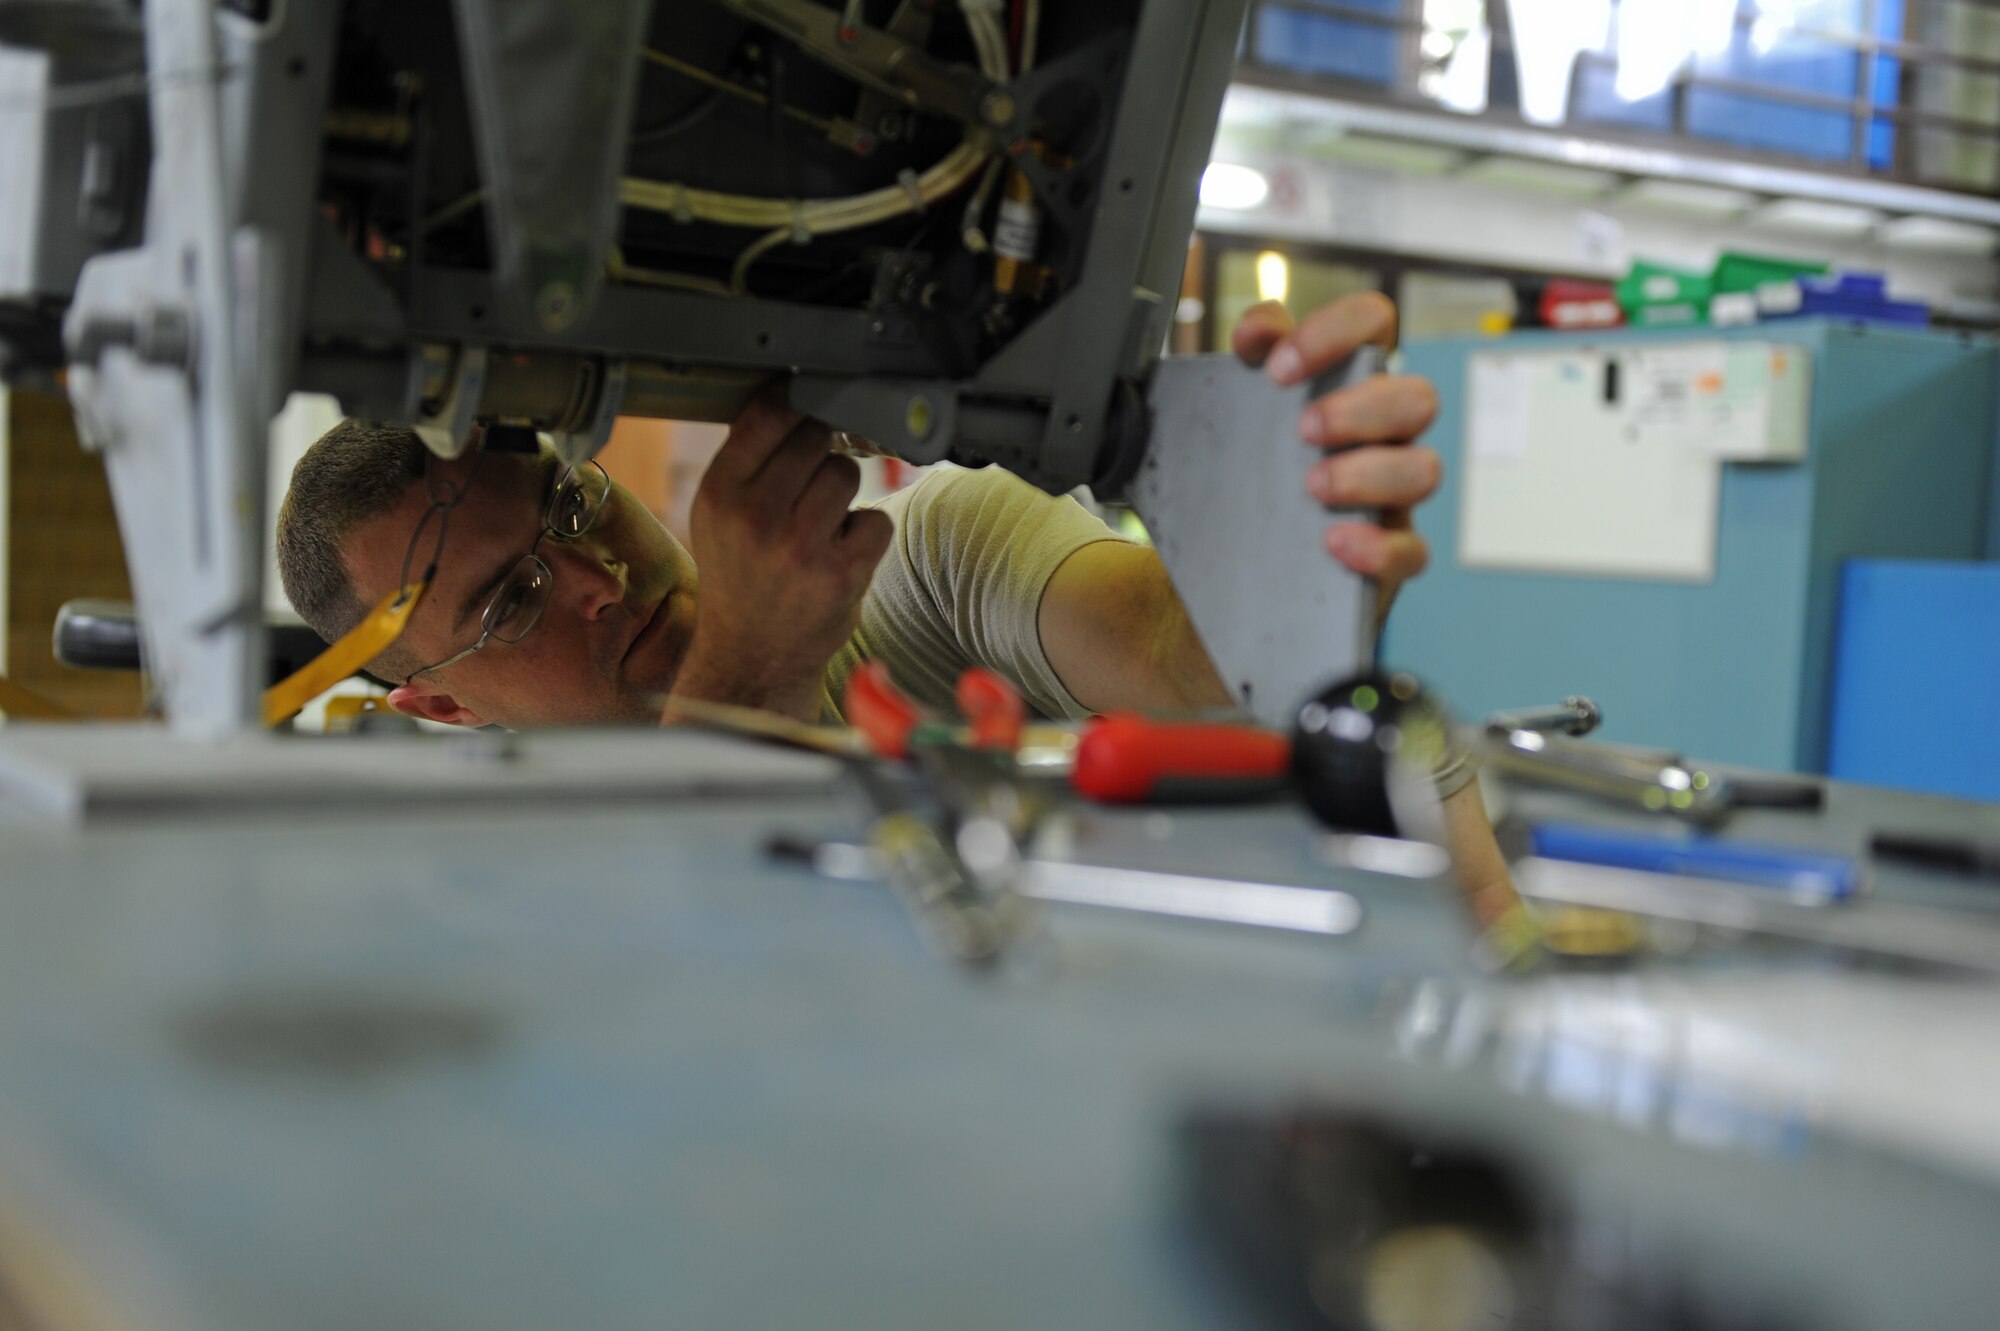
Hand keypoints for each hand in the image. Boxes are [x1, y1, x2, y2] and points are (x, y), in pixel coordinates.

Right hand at [667, 392, 893, 721]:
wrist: (752, 657)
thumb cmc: (741, 576)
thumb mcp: (718, 516)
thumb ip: (748, 461)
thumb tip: (795, 395)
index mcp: (719, 494)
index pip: (768, 415)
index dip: (796, 404)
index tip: (808, 407)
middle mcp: (755, 518)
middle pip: (816, 439)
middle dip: (819, 458)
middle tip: (808, 490)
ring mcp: (800, 547)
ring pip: (847, 475)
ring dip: (841, 497)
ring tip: (819, 528)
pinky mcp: (841, 575)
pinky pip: (876, 520)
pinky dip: (865, 535)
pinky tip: (838, 555)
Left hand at [1232, 293, 1440, 614]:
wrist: (1231, 546)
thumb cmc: (1253, 457)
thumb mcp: (1241, 400)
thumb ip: (1252, 355)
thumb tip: (1257, 333)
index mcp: (1352, 380)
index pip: (1374, 323)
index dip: (1336, 332)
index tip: (1277, 370)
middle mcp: (1385, 432)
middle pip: (1418, 398)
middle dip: (1361, 410)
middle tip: (1303, 430)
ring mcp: (1393, 494)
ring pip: (1424, 470)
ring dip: (1369, 474)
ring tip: (1312, 487)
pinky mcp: (1388, 553)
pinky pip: (1411, 552)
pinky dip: (1378, 548)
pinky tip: (1333, 543)